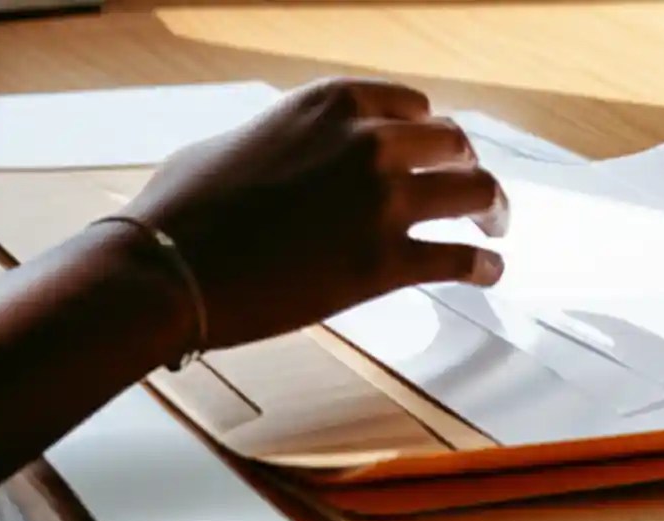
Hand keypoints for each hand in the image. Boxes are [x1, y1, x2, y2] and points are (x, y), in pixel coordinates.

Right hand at [122, 77, 507, 350]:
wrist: (168, 269)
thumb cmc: (185, 206)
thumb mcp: (240, 138)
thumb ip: (293, 137)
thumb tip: (305, 153)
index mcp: (334, 103)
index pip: (415, 107)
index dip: (433, 136)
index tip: (439, 156)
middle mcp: (369, 142)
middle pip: (457, 145)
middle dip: (469, 169)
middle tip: (475, 196)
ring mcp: (384, 201)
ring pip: (477, 193)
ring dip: (494, 211)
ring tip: (495, 229)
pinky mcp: (386, 262)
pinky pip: (462, 259)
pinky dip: (484, 267)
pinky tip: (490, 273)